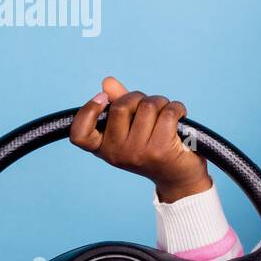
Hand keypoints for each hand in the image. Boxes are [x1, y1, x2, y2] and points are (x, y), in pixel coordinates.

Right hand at [69, 76, 212, 202]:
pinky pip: (168, 113)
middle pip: (122, 106)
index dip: (87, 111)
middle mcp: (117, 153)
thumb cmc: (154, 148)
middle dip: (139, 98)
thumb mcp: (132, 128)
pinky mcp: (161, 150)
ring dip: (162, 102)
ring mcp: (138, 153)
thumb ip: (118, 104)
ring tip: (167, 113)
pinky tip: (180, 115)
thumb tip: (107, 82)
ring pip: (148, 106)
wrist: (179, 177)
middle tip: (151, 107)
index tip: (102, 98)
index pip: (80, 135)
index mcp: (104, 149)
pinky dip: (177, 108)